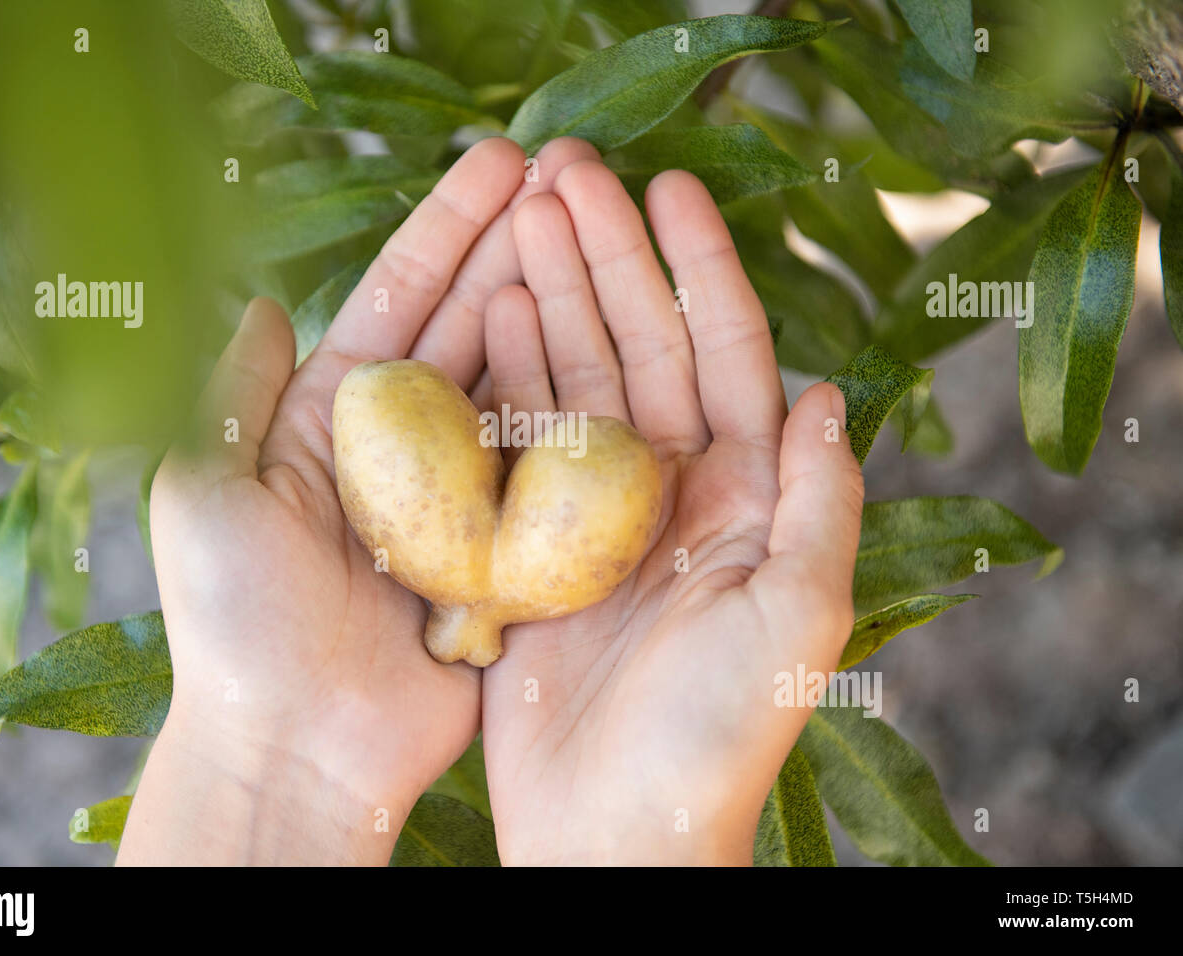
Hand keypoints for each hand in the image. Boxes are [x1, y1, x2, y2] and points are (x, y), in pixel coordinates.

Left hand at [118, 136, 597, 863]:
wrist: (297, 746)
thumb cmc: (236, 623)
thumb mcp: (206, 492)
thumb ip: (233, 393)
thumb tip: (261, 301)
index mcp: (330, 422)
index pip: (397, 303)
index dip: (447, 231)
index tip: (502, 164)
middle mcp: (402, 449)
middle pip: (469, 329)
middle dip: (518, 249)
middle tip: (576, 177)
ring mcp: (462, 499)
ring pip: (519, 389)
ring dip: (559, 313)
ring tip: (605, 241)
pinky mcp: (508, 553)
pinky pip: (550, 475)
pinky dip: (582, 416)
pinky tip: (621, 355)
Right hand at [479, 160, 864, 864]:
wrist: (615, 828)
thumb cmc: (717, 735)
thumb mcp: (797, 618)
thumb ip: (821, 504)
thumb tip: (834, 396)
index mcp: (746, 496)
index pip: (727, 355)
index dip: (701, 269)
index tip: (666, 189)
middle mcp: (675, 490)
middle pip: (642, 347)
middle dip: (608, 258)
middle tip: (564, 171)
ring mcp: (598, 511)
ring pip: (575, 379)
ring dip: (550, 297)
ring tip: (519, 219)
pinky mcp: (535, 542)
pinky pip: (517, 440)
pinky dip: (501, 376)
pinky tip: (483, 314)